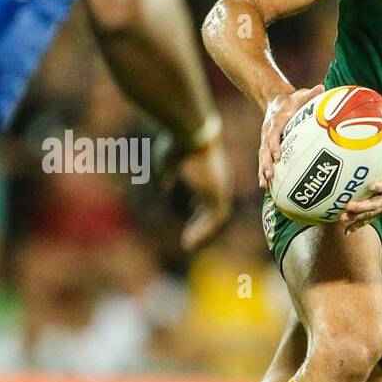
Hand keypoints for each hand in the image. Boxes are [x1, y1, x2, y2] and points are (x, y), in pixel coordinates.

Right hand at [174, 136, 232, 250]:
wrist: (191, 136)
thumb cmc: (178, 146)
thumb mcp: (165, 164)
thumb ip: (165, 177)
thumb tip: (161, 189)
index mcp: (206, 174)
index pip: (206, 196)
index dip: (198, 209)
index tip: (190, 217)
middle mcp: (216, 183)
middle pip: (212, 209)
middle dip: (201, 224)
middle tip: (188, 239)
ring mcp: (220, 189)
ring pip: (217, 218)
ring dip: (203, 232)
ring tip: (188, 245)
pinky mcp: (219, 195)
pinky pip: (217, 220)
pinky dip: (206, 231)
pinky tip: (191, 240)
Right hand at [258, 83, 323, 187]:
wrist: (275, 100)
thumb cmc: (292, 100)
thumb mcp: (301, 95)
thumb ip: (310, 93)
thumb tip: (322, 88)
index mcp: (276, 121)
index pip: (273, 134)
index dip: (275, 145)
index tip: (279, 156)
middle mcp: (268, 132)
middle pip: (264, 149)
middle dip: (266, 163)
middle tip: (269, 175)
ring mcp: (265, 140)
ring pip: (262, 157)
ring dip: (262, 171)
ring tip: (264, 185)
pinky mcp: (266, 146)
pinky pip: (264, 160)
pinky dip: (263, 172)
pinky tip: (266, 187)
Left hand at [342, 145, 381, 233]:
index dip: (381, 185)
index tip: (372, 185)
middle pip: (377, 203)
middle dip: (362, 206)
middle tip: (348, 206)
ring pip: (371, 213)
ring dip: (357, 217)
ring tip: (342, 218)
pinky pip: (370, 219)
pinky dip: (358, 225)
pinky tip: (346, 231)